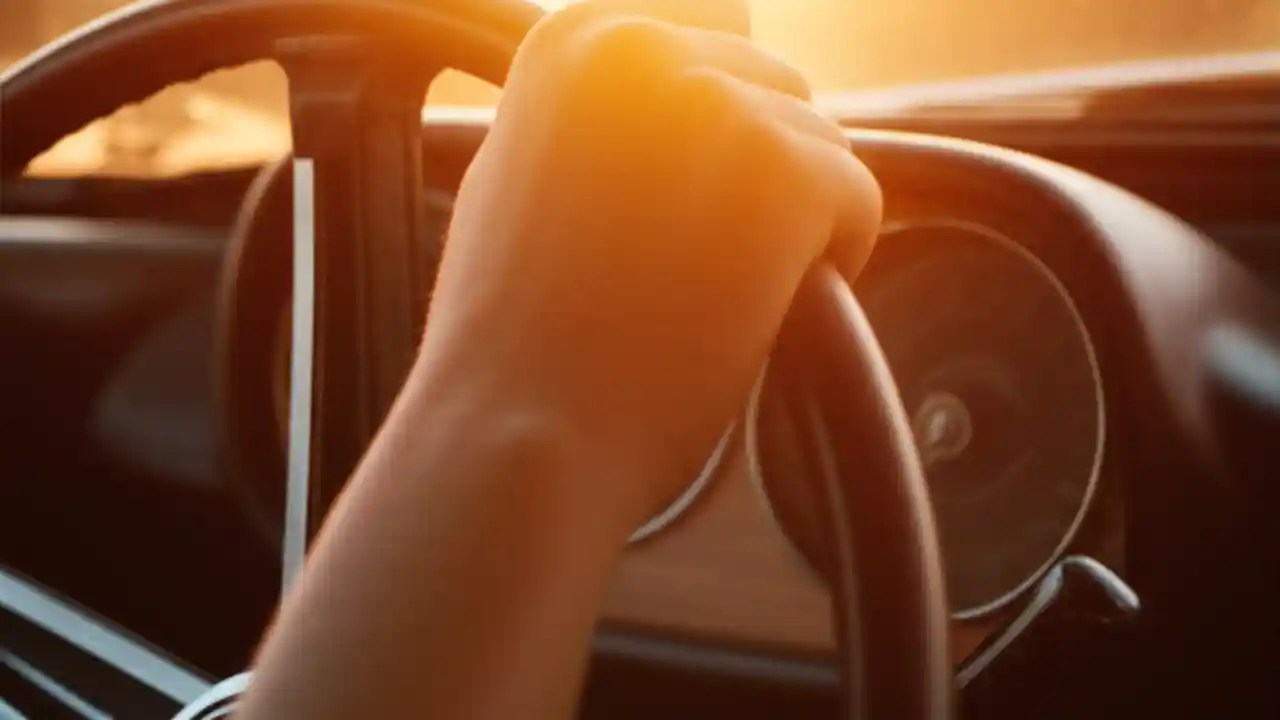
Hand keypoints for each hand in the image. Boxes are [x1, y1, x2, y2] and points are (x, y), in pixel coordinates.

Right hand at [412, 1, 881, 527]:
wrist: (519, 435)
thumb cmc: (515, 338)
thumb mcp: (525, 179)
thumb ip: (598, 119)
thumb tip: (684, 96)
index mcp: (577, 41)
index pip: (712, 61)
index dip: (714, 151)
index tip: (681, 221)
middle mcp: (644, 44)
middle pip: (774, 94)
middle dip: (758, 182)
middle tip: (693, 274)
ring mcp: (714, 100)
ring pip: (820, 148)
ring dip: (789, 227)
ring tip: (706, 299)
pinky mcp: (784, 169)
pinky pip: (858, 200)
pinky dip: (831, 264)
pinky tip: (752, 314)